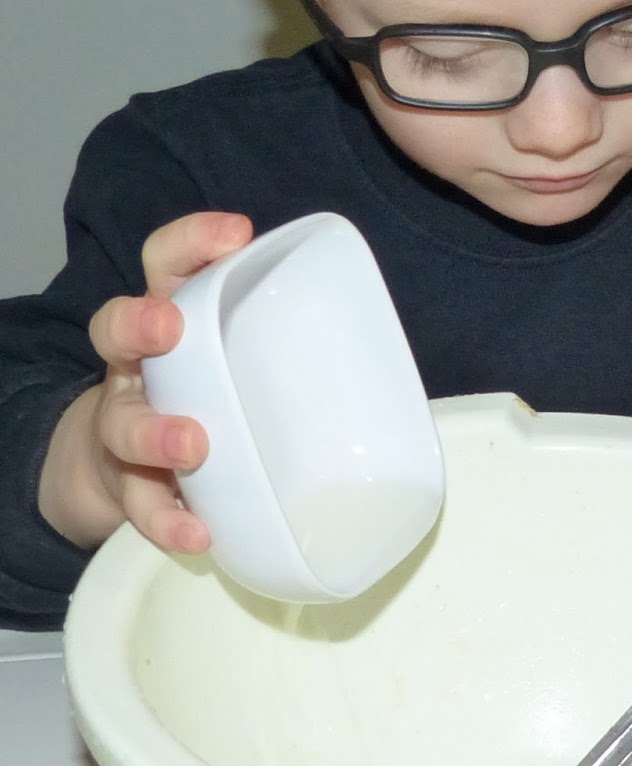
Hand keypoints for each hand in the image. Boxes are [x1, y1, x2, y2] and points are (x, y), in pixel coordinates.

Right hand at [37, 211, 253, 552]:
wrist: (128, 467)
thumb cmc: (212, 393)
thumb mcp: (237, 355)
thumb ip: (284, 342)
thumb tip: (381, 345)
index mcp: (173, 319)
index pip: (167, 264)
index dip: (191, 241)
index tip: (235, 232)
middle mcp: (138, 365)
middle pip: (117, 327)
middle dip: (140, 322)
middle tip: (171, 327)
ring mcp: (124, 424)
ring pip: (120, 421)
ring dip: (154, 430)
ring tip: (194, 446)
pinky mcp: (126, 485)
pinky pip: (139, 503)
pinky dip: (168, 519)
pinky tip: (199, 533)